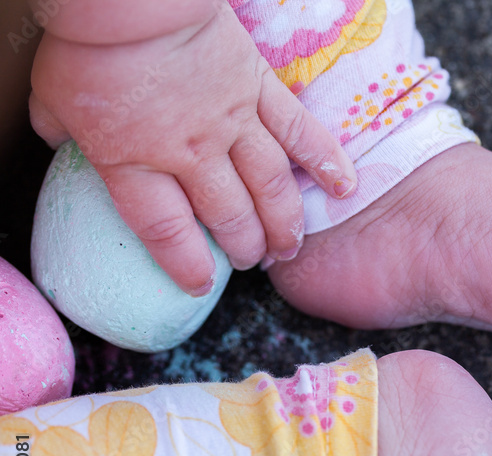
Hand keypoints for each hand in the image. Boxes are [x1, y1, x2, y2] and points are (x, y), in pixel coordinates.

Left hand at [29, 4, 356, 294]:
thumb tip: (60, 141)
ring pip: (269, 188)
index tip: (198, 283)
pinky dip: (325, 163)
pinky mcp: (259, 91)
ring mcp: (233, 124)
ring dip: (284, 223)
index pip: (166, 231)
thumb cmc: (91, 44)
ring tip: (289, 246)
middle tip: (250, 262)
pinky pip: (300, 134)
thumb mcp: (54, 96)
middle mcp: (191, 154)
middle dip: (243, 247)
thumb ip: (62, 130)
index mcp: (135, 162)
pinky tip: (344, 188)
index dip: (186, 264)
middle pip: (228, 216)